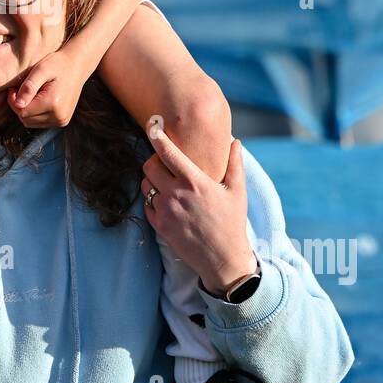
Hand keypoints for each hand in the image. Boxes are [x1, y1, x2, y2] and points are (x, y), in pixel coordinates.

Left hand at [6, 46, 91, 129]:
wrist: (77, 66)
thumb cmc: (57, 64)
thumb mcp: (41, 69)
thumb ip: (29, 86)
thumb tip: (18, 104)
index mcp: (53, 104)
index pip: (22, 111)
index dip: (13, 100)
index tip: (14, 87)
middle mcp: (59, 116)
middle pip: (25, 119)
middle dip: (19, 105)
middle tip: (20, 89)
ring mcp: (62, 121)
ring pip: (31, 123)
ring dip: (26, 110)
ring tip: (30, 93)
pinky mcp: (62, 121)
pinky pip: (39, 122)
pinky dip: (34, 113)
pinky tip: (37, 99)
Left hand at [139, 122, 255, 295]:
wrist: (223, 258)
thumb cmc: (232, 222)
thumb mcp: (238, 191)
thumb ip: (234, 163)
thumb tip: (235, 141)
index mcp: (195, 182)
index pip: (167, 152)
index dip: (156, 135)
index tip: (152, 124)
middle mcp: (176, 194)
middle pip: (149, 166)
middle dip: (154, 160)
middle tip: (165, 164)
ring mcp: (165, 211)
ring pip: (145, 185)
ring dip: (152, 180)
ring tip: (168, 184)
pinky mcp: (159, 225)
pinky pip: (146, 204)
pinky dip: (152, 199)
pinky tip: (167, 202)